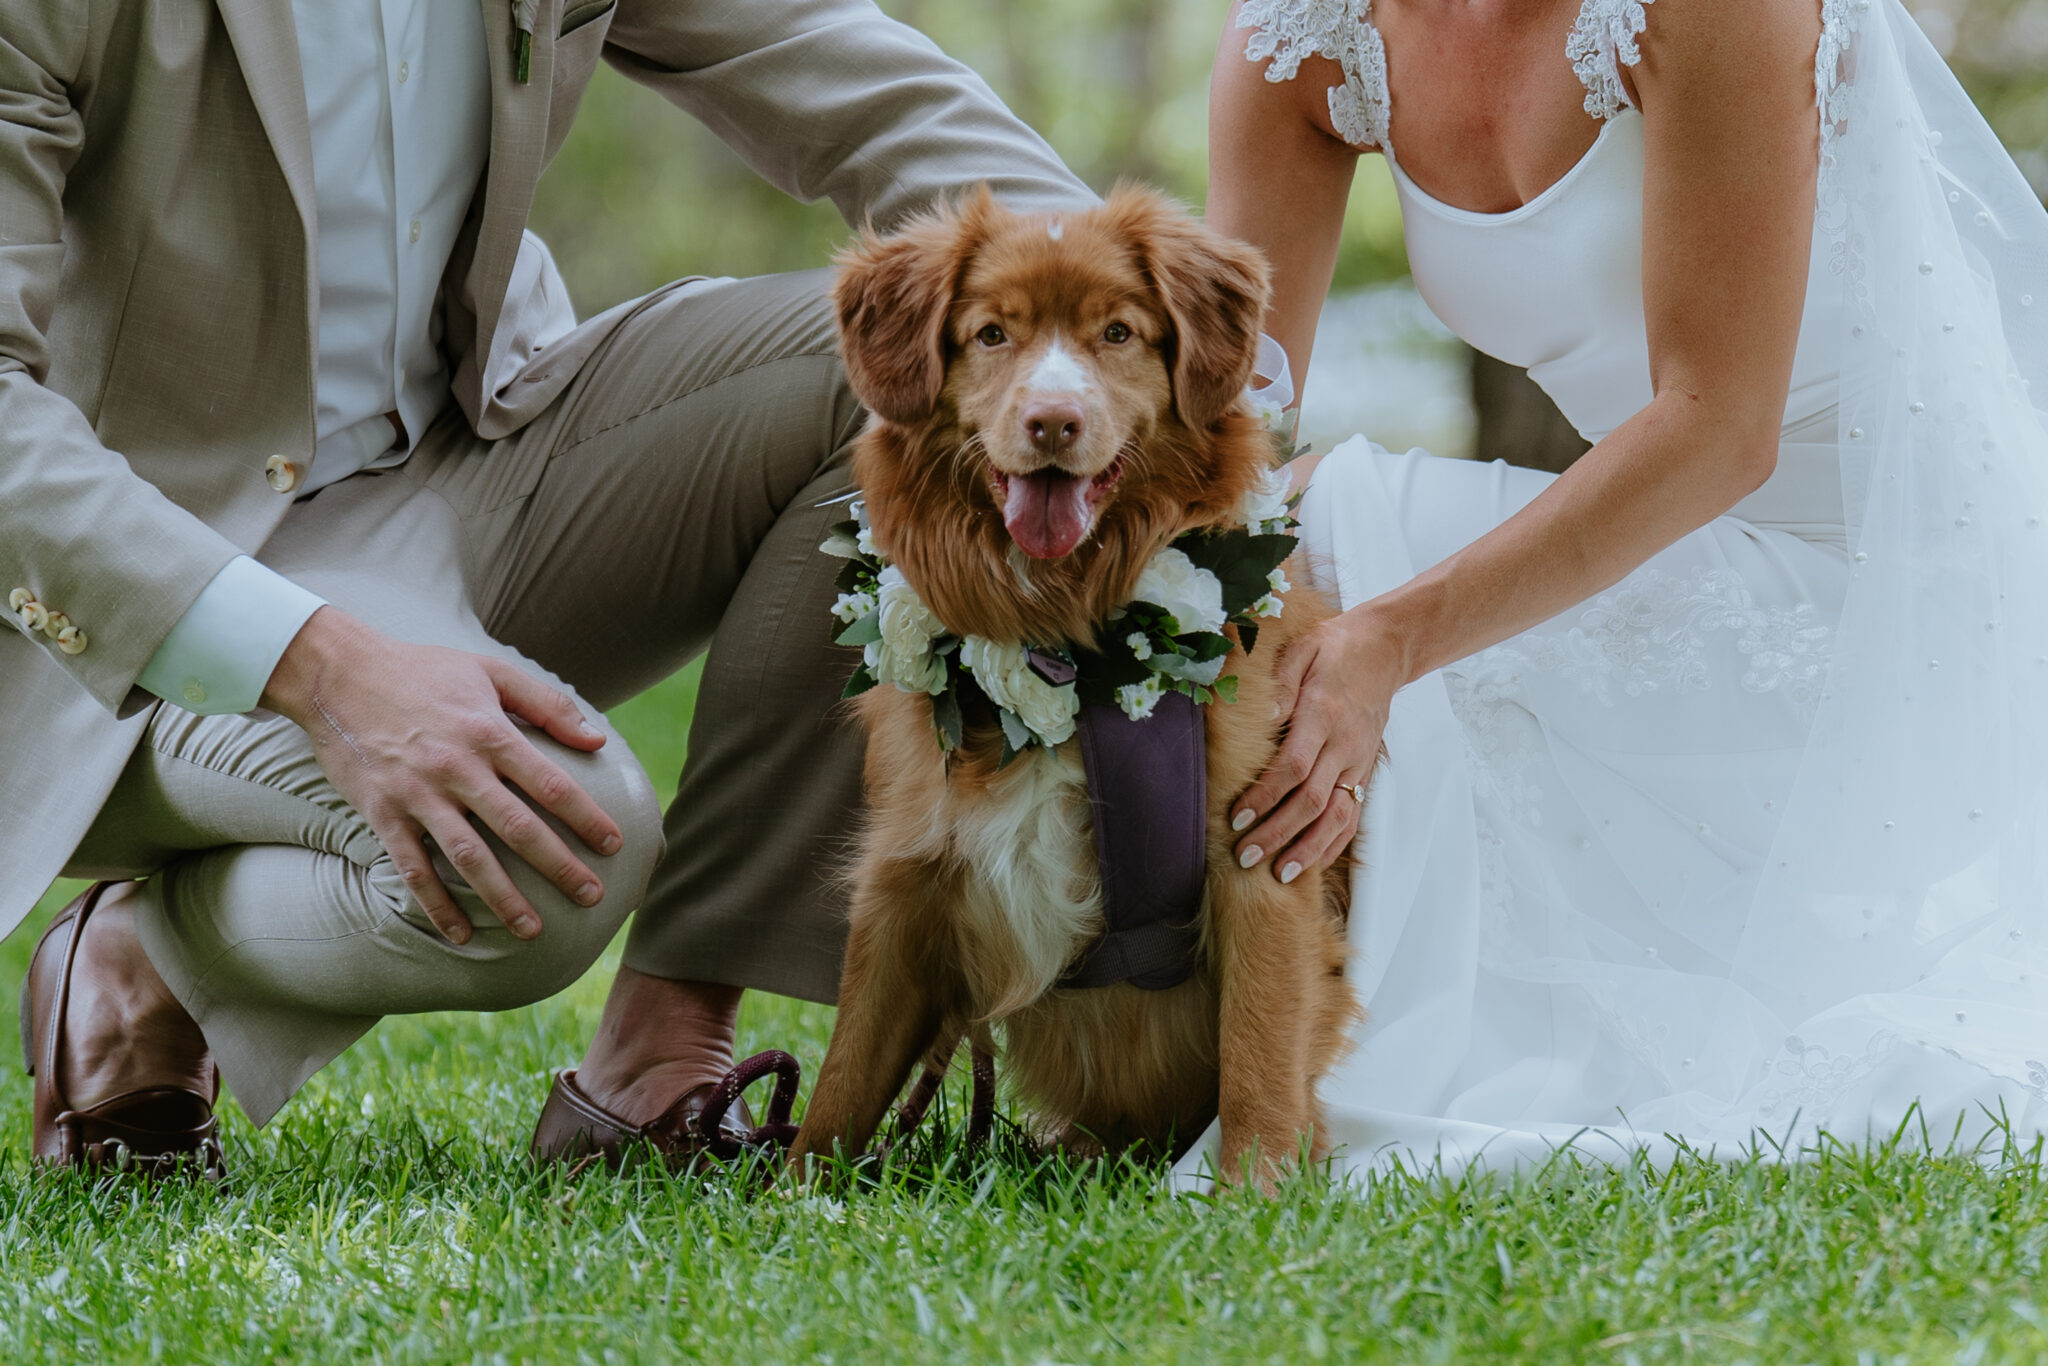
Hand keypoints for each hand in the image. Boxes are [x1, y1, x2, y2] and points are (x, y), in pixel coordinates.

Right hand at [261, 607, 623, 943]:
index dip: (586, 817)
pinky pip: (413, 868)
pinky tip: (460, 934)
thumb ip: (548, 705)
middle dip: (559, 867)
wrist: (337, 673)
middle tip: (592, 897)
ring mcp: (418, 794)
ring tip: (534, 930)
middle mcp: (457, 768)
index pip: (550, 784)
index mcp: (489, 733)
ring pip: (469, 857)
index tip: (614, 844)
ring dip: (503, 898)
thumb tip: (597, 738)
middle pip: (518, 828)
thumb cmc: (423, 670)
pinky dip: (437, 904)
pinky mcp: (383, 813)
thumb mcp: (490, 671)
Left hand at [1231, 605, 1404, 883]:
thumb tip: (1264, 716)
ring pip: (1337, 816)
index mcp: (1324, 714)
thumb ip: (1282, 680)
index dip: (1265, 796)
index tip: (1238, 817)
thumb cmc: (1334, 648)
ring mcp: (1358, 762)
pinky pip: (1352, 815)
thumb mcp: (1303, 649)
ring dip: (1309, 848)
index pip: (1293, 766)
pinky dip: (1333, 843)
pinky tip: (1311, 863)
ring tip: (1281, 875)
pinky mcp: (1365, 772)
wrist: (1386, 649)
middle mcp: (1344, 745)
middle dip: (1278, 832)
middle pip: (1311, 800)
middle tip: (1245, 856)